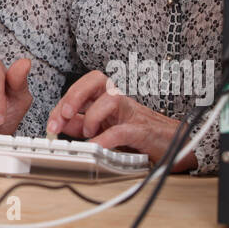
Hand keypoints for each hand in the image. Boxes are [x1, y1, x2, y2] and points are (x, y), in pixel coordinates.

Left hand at [46, 71, 196, 172]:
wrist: (177, 146)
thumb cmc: (142, 136)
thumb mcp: (107, 129)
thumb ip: (85, 124)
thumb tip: (62, 123)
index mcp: (109, 99)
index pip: (82, 88)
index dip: (63, 103)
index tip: (51, 122)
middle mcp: (120, 101)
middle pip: (96, 79)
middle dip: (74, 95)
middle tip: (63, 114)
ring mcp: (133, 114)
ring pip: (111, 97)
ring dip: (92, 115)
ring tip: (87, 133)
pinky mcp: (143, 131)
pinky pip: (123, 130)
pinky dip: (106, 139)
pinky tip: (97, 148)